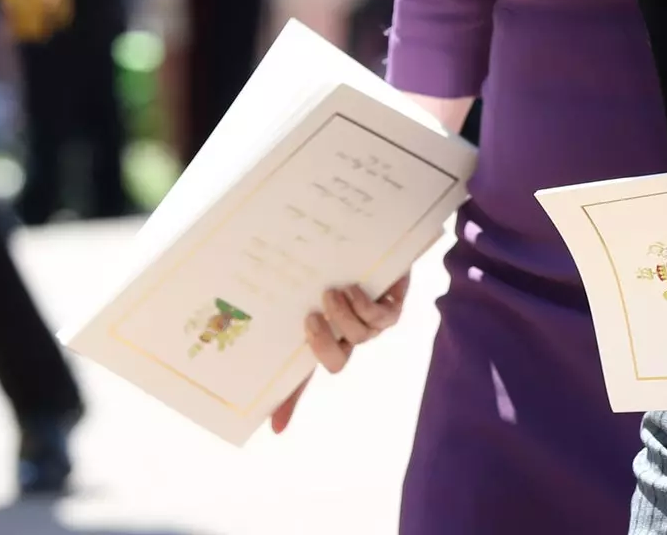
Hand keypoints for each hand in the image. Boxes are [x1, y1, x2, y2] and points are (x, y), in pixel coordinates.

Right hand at [269, 274, 410, 434]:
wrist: (380, 237)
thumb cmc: (345, 268)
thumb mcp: (314, 288)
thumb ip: (293, 313)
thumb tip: (271, 354)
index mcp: (325, 336)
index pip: (304, 374)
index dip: (290, 403)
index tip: (275, 430)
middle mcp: (348, 337)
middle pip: (336, 363)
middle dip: (322, 345)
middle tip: (311, 318)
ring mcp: (373, 325)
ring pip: (358, 338)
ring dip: (343, 317)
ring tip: (332, 293)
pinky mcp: (394, 308)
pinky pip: (382, 319)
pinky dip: (364, 306)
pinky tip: (353, 289)